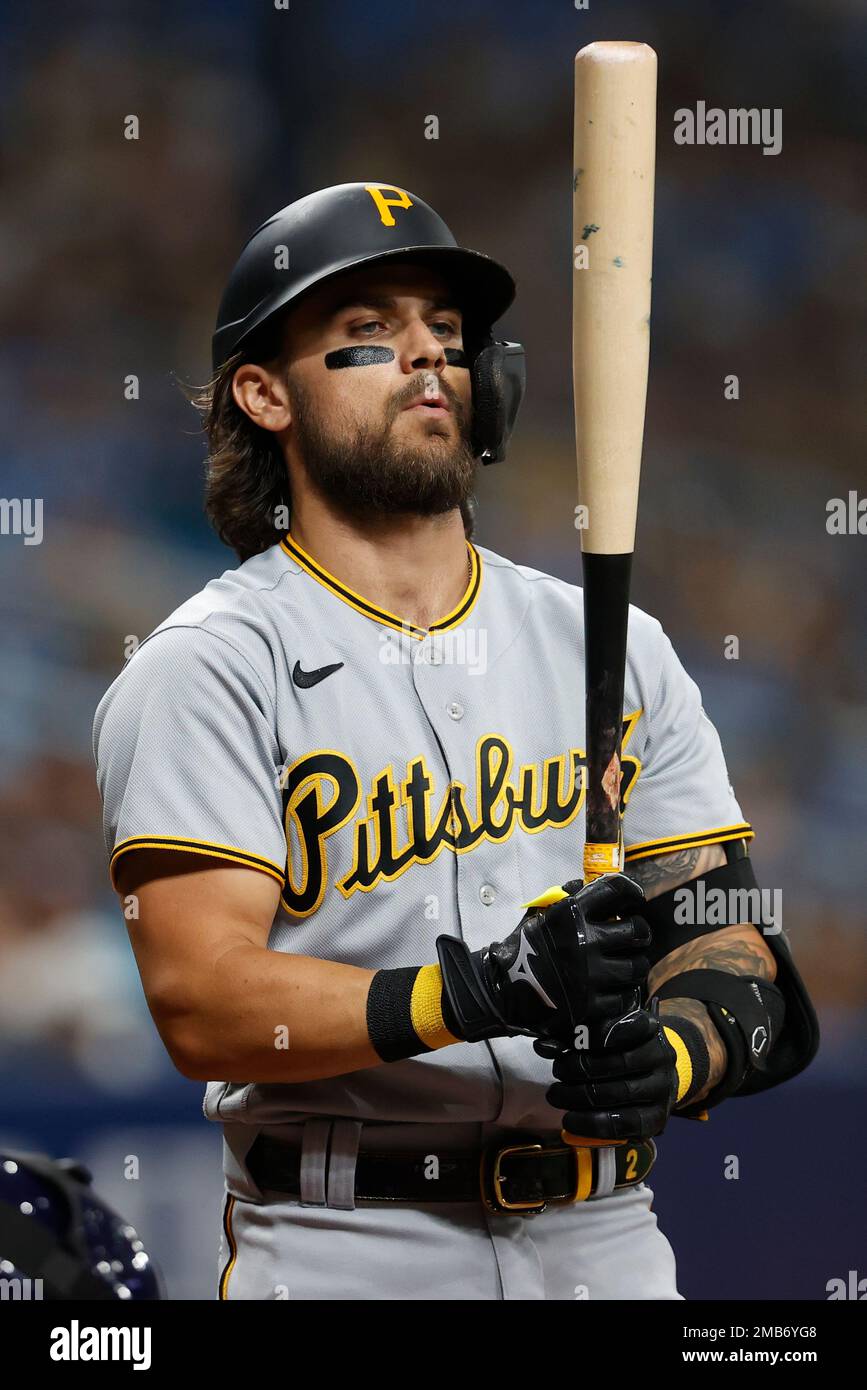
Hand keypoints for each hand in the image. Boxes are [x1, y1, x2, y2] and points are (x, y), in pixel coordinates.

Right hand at [437, 873, 649, 1044]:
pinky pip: (624, 997)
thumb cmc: (523, 948)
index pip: (616, 890)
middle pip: (636, 930)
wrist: (502, 990)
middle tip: (634, 935)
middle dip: (639, 931)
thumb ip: (565, 897)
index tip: (633, 899)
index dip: (632, 892)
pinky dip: (623, 991)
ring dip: (635, 963)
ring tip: (628, 963)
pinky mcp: (590, 1004)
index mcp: (571, 914)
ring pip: (636, 966)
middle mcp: (584, 941)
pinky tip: (616, 987)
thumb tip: (588, 884)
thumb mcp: (539, 914)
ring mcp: (590, 975)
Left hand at [544, 1000, 678, 1141]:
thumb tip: (541, 1047)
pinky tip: (570, 1120)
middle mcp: (660, 1056)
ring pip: (616, 1094)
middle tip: (557, 1071)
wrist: (657, 1077)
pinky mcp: (658, 1118)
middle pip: (613, 1063)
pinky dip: (592, 1124)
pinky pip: (623, 1124)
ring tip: (556, 1096)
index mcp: (647, 1028)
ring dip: (578, 1097)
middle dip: (577, 1069)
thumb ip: (575, 1038)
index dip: (590, 1036)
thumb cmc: (621, 1051)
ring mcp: (662, 1088)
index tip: (569, 1043)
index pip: (618, 1028)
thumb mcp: (603, 1037)